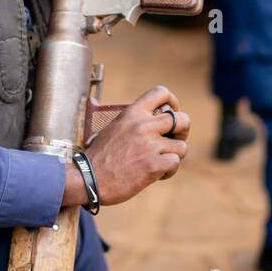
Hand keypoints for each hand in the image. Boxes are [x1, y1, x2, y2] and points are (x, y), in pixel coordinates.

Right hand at [81, 86, 188, 204]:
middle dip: (182, 131)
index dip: (173, 102)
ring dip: (174, 156)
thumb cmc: (99, 155)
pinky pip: (175, 163)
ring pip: (182, 146)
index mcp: (132, 112)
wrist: (88, 178)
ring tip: (160, 162)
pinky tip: (156, 174)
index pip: (161, 92)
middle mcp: (143, 125)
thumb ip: (133, 122)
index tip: (171, 112)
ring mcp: (150, 145)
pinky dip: (169, 171)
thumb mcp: (114, 127)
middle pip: (183, 119)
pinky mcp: (153, 165)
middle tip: (173, 140)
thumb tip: (152, 120)